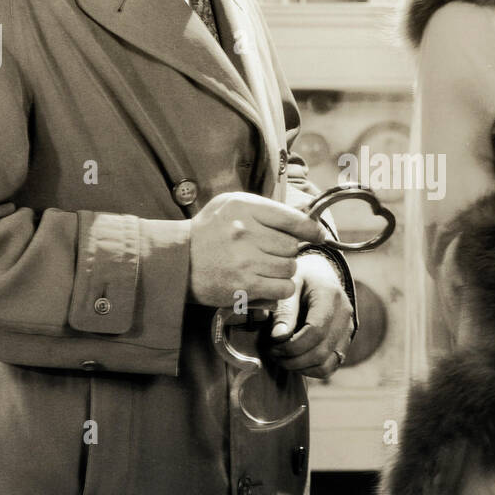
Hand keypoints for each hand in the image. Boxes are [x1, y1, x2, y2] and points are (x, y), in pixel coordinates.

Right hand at [188, 192, 326, 306]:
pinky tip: (268, 283)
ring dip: (284, 270)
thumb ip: (265, 209)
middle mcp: (245, 231)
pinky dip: (281, 288)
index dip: (310, 229)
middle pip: (292, 246)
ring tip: (266, 268)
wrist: (176, 259)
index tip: (317, 235)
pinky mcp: (243, 285)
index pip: (292, 218)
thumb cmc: (208, 231)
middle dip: (287, 252)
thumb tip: (305, 217)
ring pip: (290, 268)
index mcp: (244, 207)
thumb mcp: (231, 205)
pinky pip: (283, 288)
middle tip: (271, 254)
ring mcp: (244, 260)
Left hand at [268, 253, 354, 377]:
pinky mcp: (344, 342)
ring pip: (326, 364)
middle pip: (320, 351)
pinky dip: (310, 370)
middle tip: (272, 353)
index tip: (272, 344)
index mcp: (330, 295)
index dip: (291, 345)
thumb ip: (284, 310)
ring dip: (300, 367)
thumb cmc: (299, 279)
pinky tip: (294, 360)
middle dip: (292, 359)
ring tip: (281, 357)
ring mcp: (347, 330)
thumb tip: (278, 337)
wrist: (318, 275)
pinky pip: (329, 367)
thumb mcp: (288, 286)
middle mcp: (344, 314)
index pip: (316, 330)